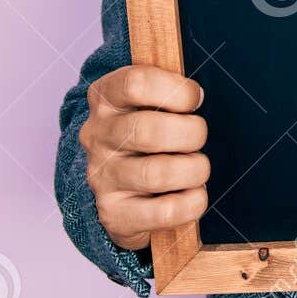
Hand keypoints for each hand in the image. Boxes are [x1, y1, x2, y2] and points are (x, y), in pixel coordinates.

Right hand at [81, 64, 209, 250]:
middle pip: (147, 130)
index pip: (135, 83)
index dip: (176, 90)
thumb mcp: (151, 103)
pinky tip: (193, 193)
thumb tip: (198, 96)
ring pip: (156, 173)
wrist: (122, 189)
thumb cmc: (148, 135)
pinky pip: (165, 211)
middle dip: (191, 133)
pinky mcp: (114, 214)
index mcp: (106, 98)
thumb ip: (170, 92)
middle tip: (199, 137)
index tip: (195, 99)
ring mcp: (102, 177)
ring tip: (198, 168)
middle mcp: (97, 136)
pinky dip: (192, 202)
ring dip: (193, 169)